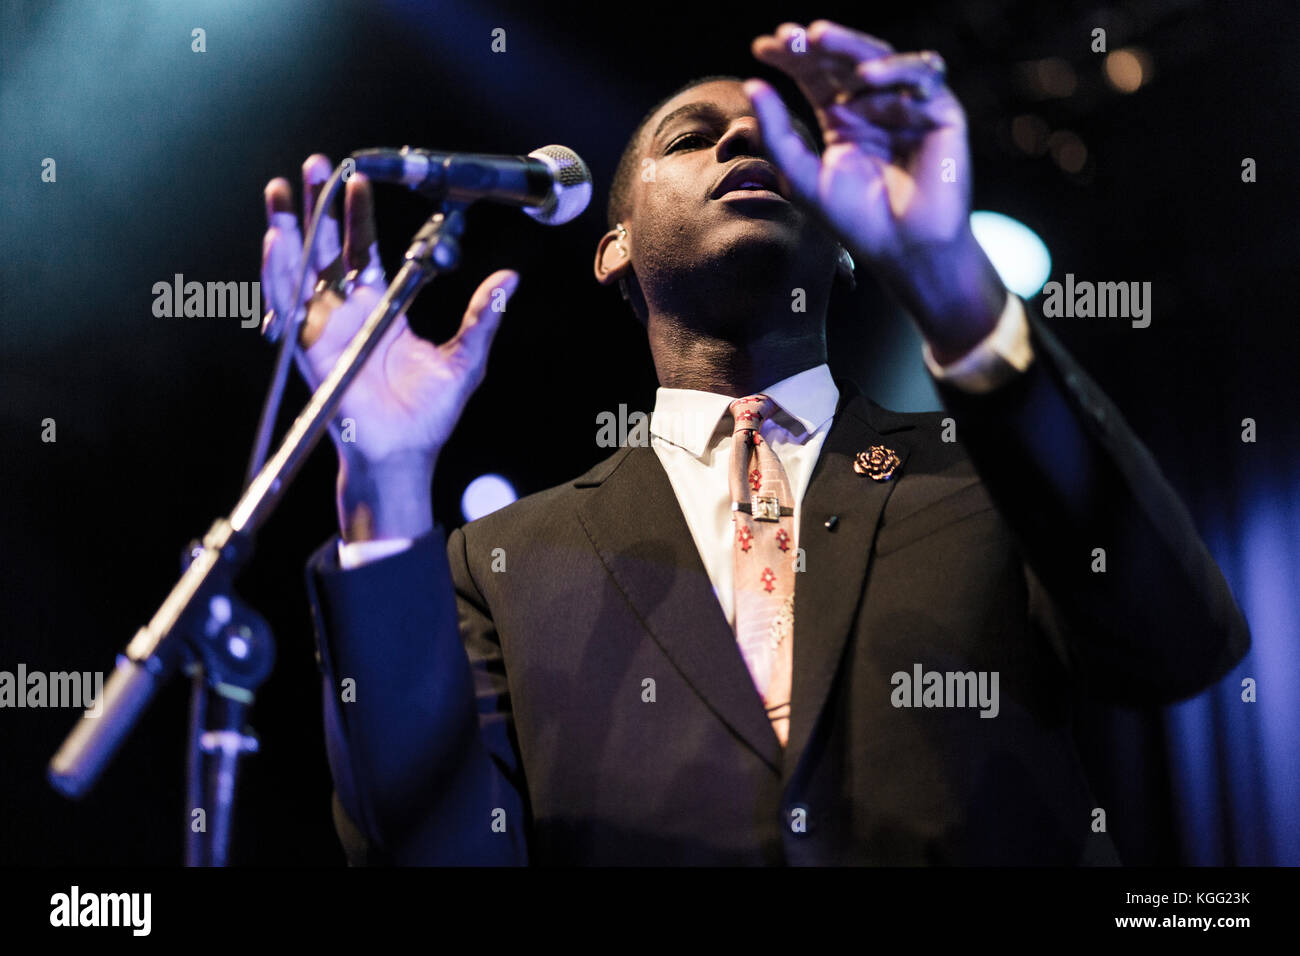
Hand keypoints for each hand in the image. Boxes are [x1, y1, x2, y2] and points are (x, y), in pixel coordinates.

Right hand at [261, 155, 518, 538]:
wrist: (404, 454)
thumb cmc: (429, 414)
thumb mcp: (465, 359)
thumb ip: (481, 316)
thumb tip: (509, 280)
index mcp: (382, 308)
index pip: (365, 250)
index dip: (358, 216)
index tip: (357, 177)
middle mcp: (347, 312)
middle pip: (327, 249)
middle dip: (319, 206)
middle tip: (315, 162)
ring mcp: (324, 329)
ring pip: (299, 270)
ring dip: (289, 230)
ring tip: (281, 190)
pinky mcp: (307, 350)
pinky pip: (287, 307)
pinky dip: (278, 274)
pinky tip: (276, 241)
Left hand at [747, 21, 1006, 360]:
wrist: (902, 248)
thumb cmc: (854, 219)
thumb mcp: (801, 175)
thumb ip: (776, 133)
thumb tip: (752, 83)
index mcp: (842, 119)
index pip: (815, 77)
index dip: (792, 59)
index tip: (762, 46)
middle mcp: (874, 106)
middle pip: (844, 61)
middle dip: (817, 45)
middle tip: (791, 35)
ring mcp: (908, 105)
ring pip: (881, 58)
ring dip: (850, 45)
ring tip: (818, 38)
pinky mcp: (940, 111)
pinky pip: (922, 76)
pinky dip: (894, 71)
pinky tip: (864, 79)